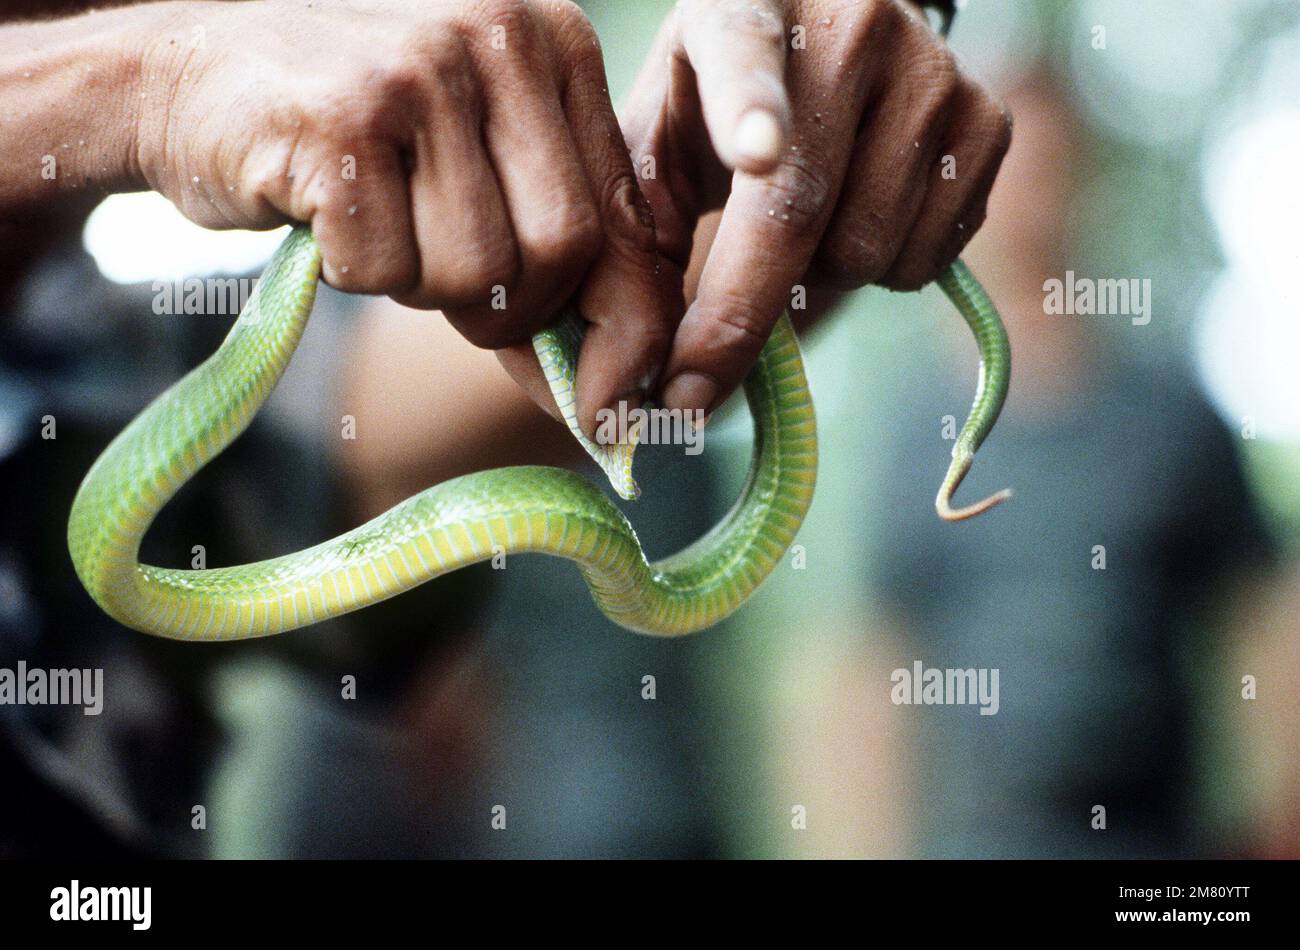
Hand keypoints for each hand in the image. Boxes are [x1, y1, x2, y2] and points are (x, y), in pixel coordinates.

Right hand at [133, 0, 677, 431]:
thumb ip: (557, 252)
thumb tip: (617, 394)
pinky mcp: (343, 116)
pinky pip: (385, 270)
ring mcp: (421, 68)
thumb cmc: (356, 141)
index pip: (626, 219)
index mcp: (557, 45)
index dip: (626, 326)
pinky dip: (354, 273)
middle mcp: (501, 36)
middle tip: (451, 294)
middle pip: (563, 251)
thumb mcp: (479, 169)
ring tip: (380, 225)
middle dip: (512, 311)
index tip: (611, 405)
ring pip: (477, 269)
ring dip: (423, 286)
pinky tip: (326, 213)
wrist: (186, 74)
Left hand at [620, 0, 1012, 417]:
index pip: (744, 52)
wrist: (826, 47)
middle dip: (741, 311)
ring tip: (800, 227)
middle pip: (800, 206)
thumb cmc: (713, 108)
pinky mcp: (987, 119)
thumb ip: (635, 215)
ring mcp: (932, 67)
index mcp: (744, 4)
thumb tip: (636, 351)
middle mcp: (852, 19)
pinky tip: (857, 218)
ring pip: (866, 248)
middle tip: (696, 371)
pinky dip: (881, 272)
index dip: (749, 109)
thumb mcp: (658, 136)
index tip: (753, 155)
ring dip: (817, 279)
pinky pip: (926, 258)